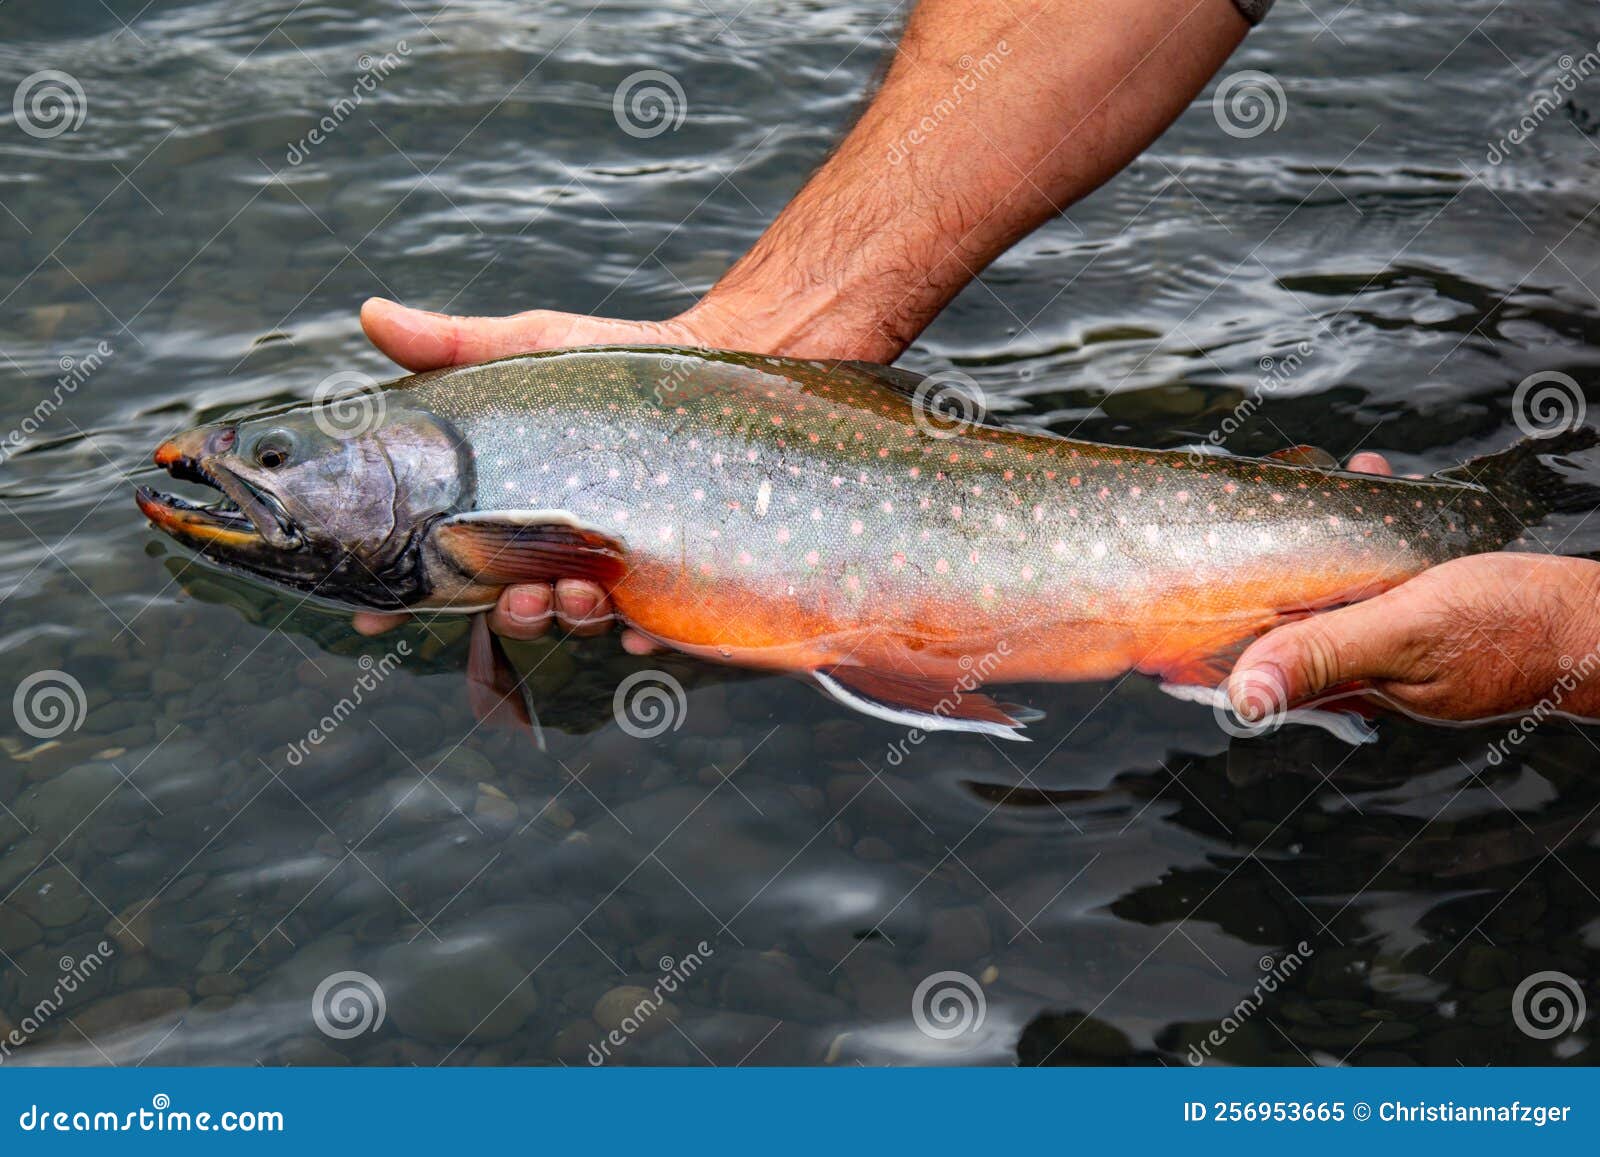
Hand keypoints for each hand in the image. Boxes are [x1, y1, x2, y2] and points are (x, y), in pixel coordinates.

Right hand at [352, 297, 721, 651]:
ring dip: (572, 618)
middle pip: (514, 605)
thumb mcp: (526, 348)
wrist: (700, 365)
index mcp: (501, 512)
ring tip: (583, 592)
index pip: (443, 567)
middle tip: (519, 596)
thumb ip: (452, 345)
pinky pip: (658, 621)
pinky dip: (650, 634)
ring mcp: (609, 566)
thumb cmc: (602, 363)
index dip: (406, 599)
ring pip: (579, 619)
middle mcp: (549, 549)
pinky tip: (645, 632)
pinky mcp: (667, 573)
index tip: (378, 617)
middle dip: (511, 613)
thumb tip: (371, 313)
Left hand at [1229, 453, 1599, 723]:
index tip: (1193, 579)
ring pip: (1335, 582)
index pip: (1261, 665)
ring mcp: (1399, 635)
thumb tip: (1242, 700)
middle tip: (1255, 512)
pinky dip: (1372, 522)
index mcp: (1349, 687)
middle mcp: (1367, 667)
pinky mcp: (1429, 605)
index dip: (1222, 627)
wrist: (1599, 619)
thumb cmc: (1512, 628)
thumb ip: (1321, 655)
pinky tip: (1377, 482)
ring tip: (1320, 481)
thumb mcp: (1404, 632)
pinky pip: (1382, 562)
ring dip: (1322, 533)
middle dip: (1269, 565)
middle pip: (1291, 617)